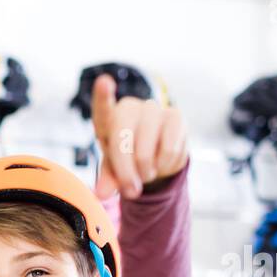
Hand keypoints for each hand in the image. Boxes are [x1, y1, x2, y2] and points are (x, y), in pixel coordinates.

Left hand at [90, 73, 188, 200]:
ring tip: (147, 172)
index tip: (104, 83)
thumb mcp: (113, 171)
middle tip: (131, 190)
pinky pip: (168, 148)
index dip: (103, 96)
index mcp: (107, 120)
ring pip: (146, 150)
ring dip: (146, 171)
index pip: (103, 107)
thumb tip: (101, 194)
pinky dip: (164, 164)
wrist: (156, 160)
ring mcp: (153, 109)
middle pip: (122, 139)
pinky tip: (163, 161)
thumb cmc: (128, 161)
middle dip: (125, 171)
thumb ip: (107, 180)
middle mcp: (129, 109)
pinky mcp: (175, 116)